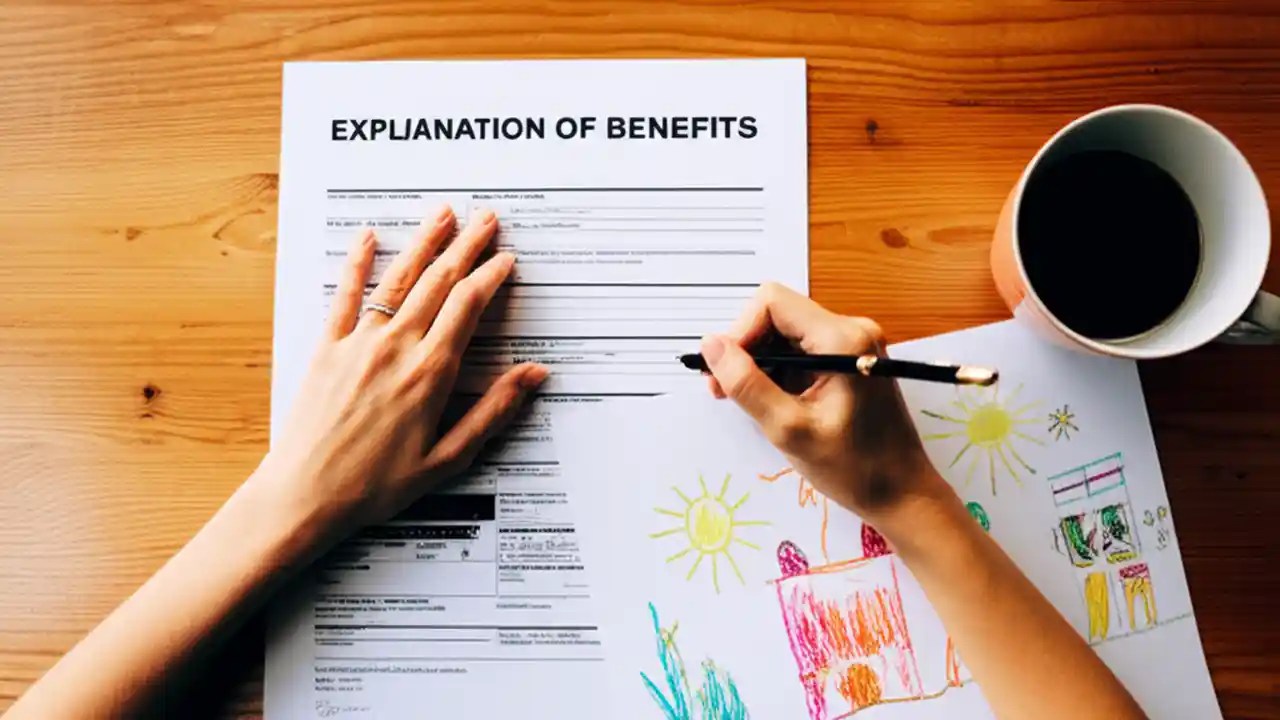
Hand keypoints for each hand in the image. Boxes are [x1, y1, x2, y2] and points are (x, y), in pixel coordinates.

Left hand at [254, 205, 545, 550]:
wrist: (306, 495)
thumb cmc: (376, 486)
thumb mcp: (449, 459)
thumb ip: (494, 412)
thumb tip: (533, 376)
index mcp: (430, 375)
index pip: (468, 307)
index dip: (489, 277)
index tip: (505, 259)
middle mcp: (396, 349)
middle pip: (439, 283)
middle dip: (466, 247)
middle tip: (486, 219)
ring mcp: (359, 344)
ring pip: (399, 280)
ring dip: (424, 242)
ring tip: (443, 214)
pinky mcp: (327, 349)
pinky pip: (345, 296)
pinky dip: (357, 263)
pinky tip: (367, 237)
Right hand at [701, 283, 951, 526]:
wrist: (903, 494)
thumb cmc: (855, 468)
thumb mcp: (790, 429)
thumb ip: (747, 384)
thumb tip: (712, 346)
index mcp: (842, 339)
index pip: (772, 303)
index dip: (740, 331)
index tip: (723, 371)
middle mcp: (850, 330)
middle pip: (777, 316)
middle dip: (745, 349)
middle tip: (722, 390)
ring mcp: (852, 345)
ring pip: (785, 334)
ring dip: (759, 363)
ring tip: (744, 401)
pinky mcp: (850, 360)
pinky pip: (801, 351)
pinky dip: (778, 373)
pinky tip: (770, 403)